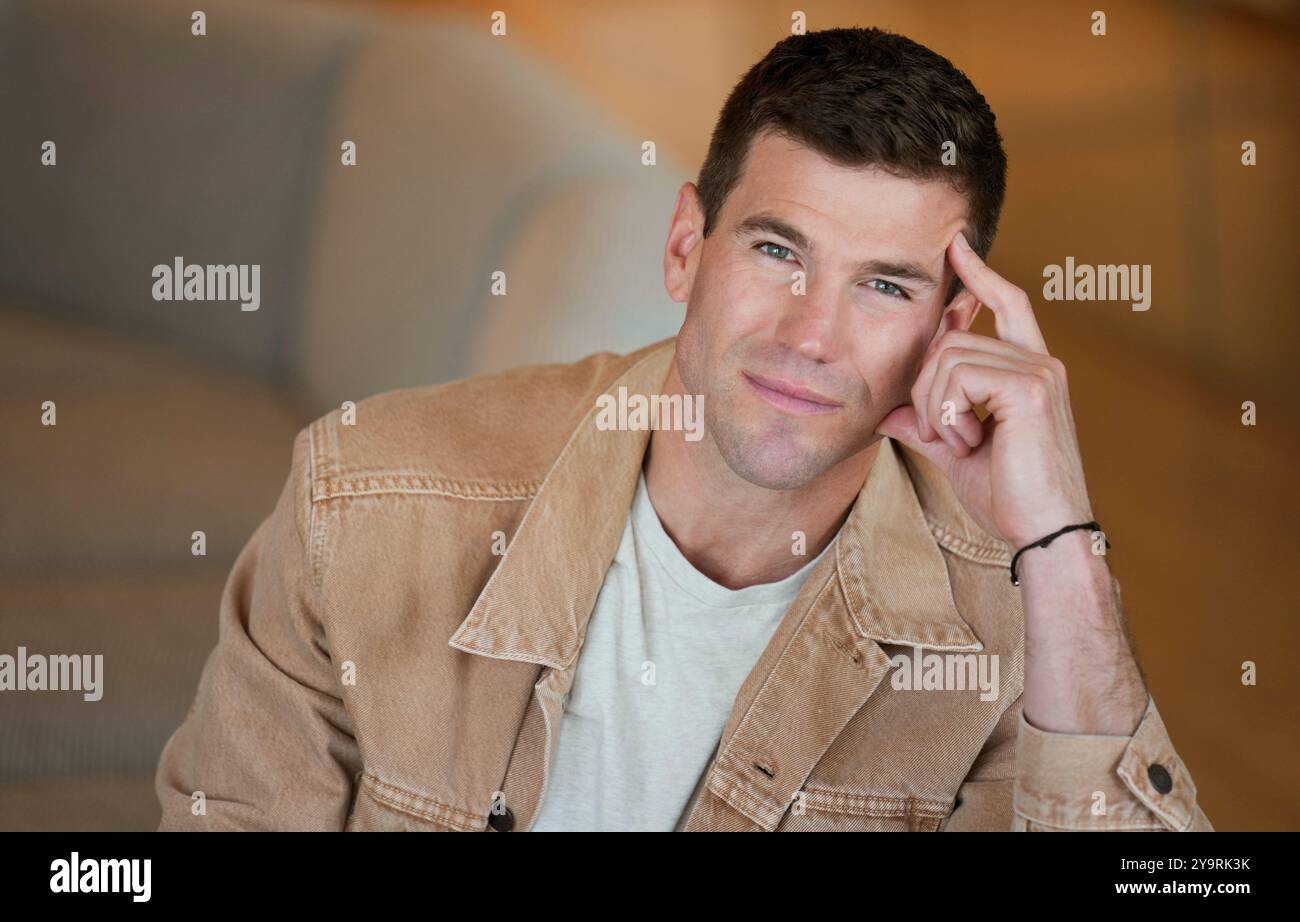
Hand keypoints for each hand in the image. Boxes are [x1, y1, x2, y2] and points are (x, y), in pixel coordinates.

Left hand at [875, 232, 1093, 549]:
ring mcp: (1039, 372)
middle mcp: (1040, 363)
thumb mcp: (955, 453)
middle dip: (928, 387)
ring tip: (962, 442)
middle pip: (951, 340)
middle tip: (948, 434)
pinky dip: (948, 411)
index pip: (1007, 303)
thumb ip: (927, 424)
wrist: (1040, 533)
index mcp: (1030, 371)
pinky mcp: (1031, 388)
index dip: (979, 274)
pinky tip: (969, 440)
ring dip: (937, 405)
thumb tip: (887, 413)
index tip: (955, 246)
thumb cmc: (1007, 497)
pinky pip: (959, 377)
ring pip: (948, 358)